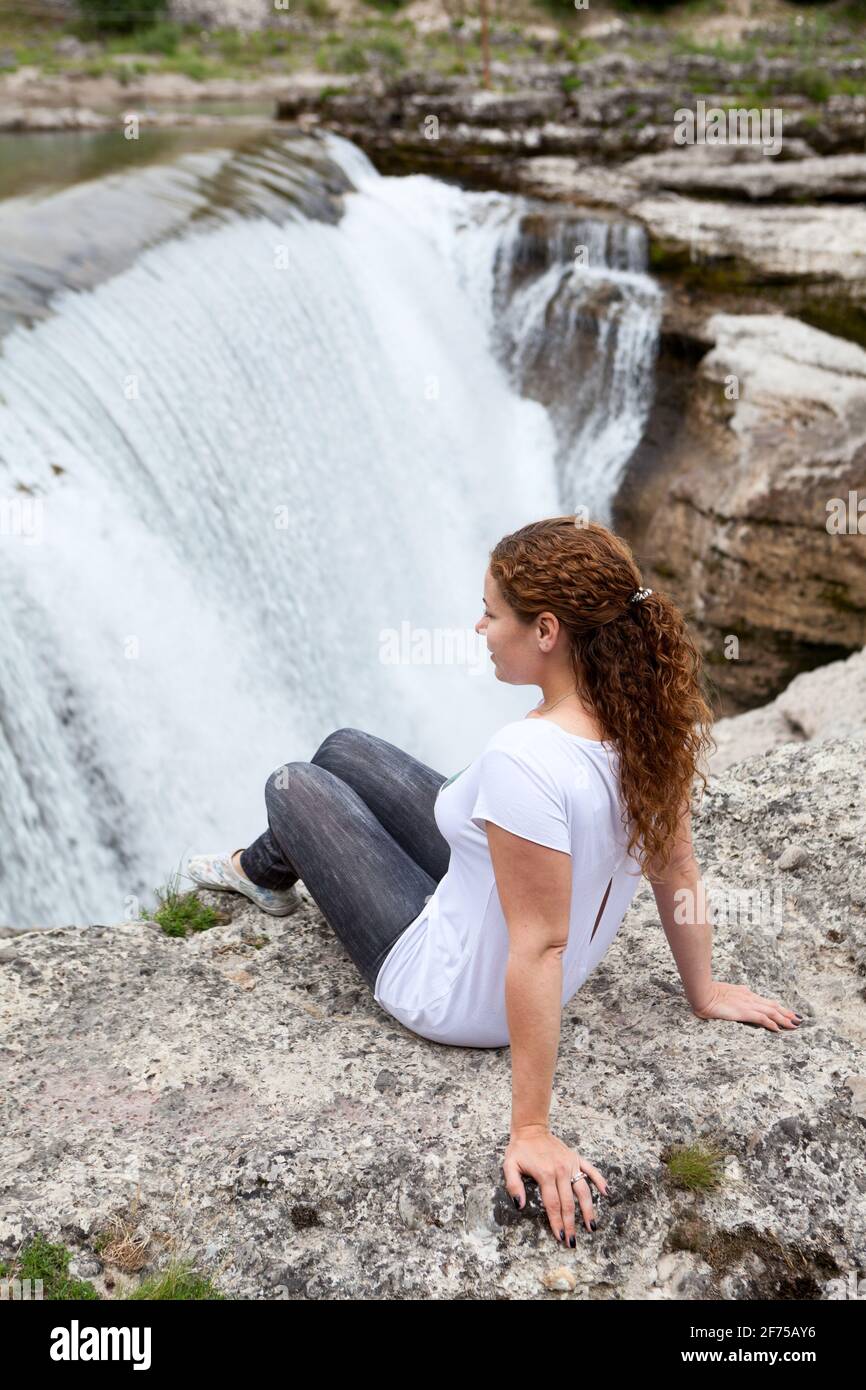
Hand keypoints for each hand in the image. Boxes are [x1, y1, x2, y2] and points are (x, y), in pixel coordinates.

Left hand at [502, 1124, 607, 1245]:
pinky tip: (606, 1192)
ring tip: (592, 1226)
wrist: (531, 1128)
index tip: (561, 1238)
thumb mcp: (509, 1165)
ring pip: (583, 1190)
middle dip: (571, 1224)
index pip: (553, 1205)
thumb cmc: (520, 1149)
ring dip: (588, 1210)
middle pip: (569, 1203)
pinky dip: (600, 1181)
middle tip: (573, 1242)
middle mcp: (561, 1170)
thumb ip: (513, 1186)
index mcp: (545, 1174)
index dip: (557, 1223)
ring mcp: (571, 1164)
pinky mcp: (576, 1158)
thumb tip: (520, 1205)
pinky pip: (591, 1170)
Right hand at [692, 981, 802, 1031]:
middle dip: (787, 1013)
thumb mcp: (727, 991)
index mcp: (746, 993)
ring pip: (772, 1012)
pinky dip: (772, 1024)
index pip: (766, 1001)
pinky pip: (763, 1019)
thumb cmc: (710, 992)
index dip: (778, 1007)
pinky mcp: (744, 1012)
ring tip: (795, 1025)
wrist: (703, 994)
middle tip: (798, 1019)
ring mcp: (748, 1005)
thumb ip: (737, 992)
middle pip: (773, 1006)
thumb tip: (745, 989)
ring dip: (784, 1019)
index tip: (788, 1012)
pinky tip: (779, 1029)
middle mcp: (750, 998)